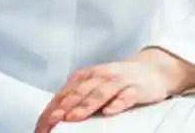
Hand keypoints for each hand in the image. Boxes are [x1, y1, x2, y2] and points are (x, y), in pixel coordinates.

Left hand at [33, 49, 194, 131]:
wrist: (152, 68)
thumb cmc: (118, 80)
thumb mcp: (94, 85)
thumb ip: (77, 97)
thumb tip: (54, 115)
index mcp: (85, 76)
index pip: (64, 94)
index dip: (52, 110)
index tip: (43, 125)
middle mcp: (99, 76)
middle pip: (78, 92)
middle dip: (63, 108)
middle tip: (53, 121)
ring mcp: (118, 81)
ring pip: (99, 93)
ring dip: (85, 105)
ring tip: (74, 117)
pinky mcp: (136, 88)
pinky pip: (126, 96)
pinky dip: (117, 103)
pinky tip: (109, 111)